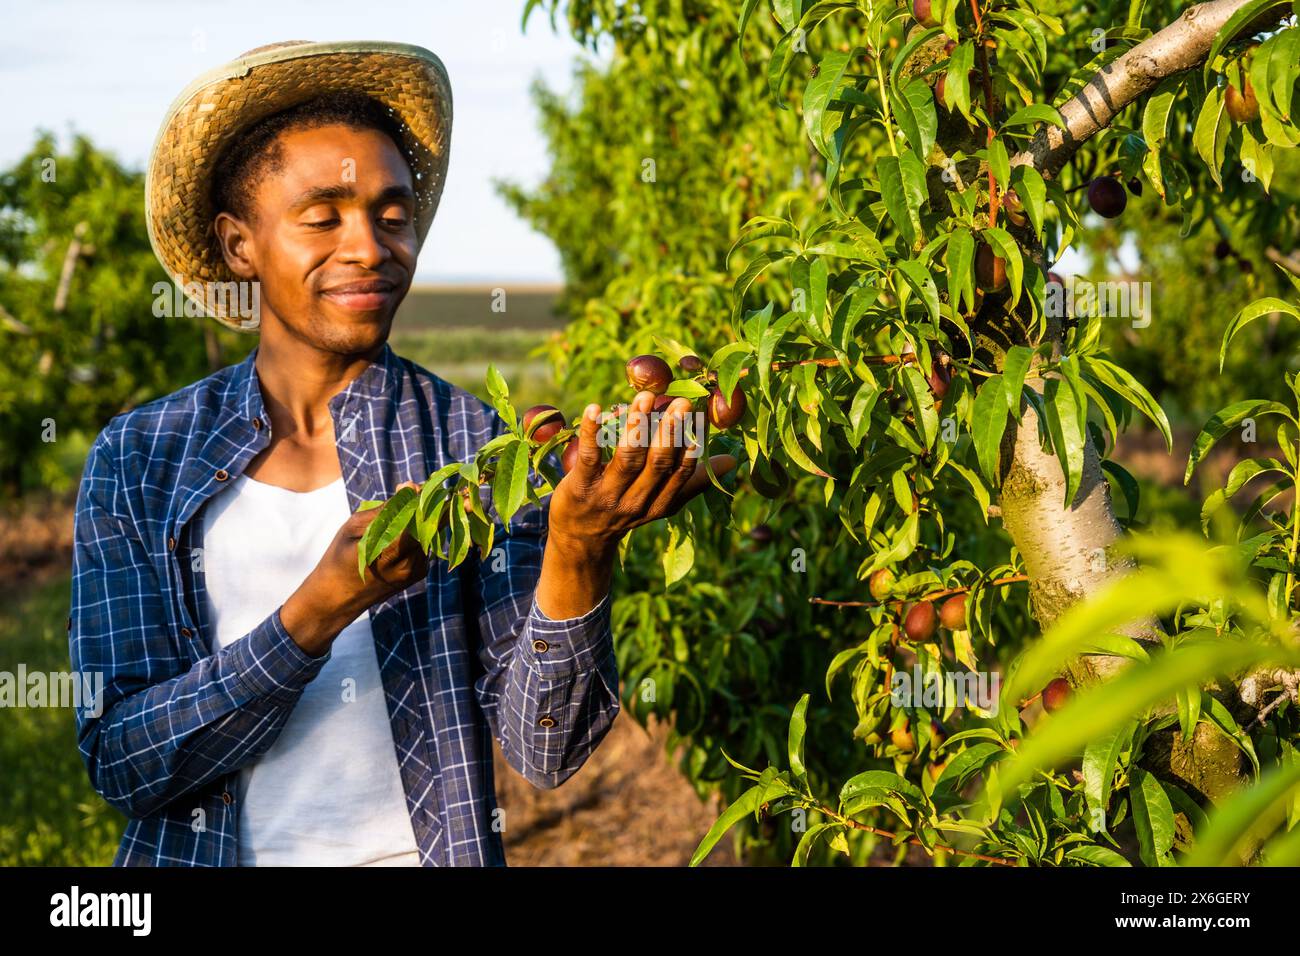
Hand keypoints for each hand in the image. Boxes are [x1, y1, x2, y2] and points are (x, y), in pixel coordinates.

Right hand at [280, 480, 428, 655]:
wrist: (338, 598)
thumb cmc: (340, 557)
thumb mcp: (353, 527)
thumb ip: (385, 509)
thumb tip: (411, 486)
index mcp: (388, 552)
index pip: (420, 521)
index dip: (427, 500)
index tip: (424, 483)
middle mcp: (408, 564)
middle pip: (430, 526)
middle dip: (430, 505)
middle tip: (421, 490)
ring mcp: (417, 571)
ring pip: (428, 534)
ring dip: (422, 518)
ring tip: (402, 511)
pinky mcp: (420, 573)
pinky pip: (424, 544)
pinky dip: (417, 533)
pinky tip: (401, 532)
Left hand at [547, 390, 738, 556]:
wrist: (581, 539)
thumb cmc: (626, 509)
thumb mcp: (662, 502)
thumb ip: (693, 482)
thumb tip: (732, 462)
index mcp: (660, 504)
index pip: (681, 473)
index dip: (691, 446)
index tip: (699, 416)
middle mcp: (637, 501)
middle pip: (658, 464)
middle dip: (670, 431)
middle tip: (681, 401)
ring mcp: (608, 495)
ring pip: (627, 458)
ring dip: (637, 425)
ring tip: (644, 397)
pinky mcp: (580, 487)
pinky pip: (589, 457)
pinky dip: (591, 432)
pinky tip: (595, 408)